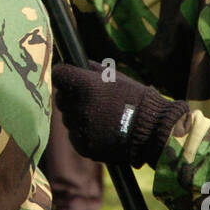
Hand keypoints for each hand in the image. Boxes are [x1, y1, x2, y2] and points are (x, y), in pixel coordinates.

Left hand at [51, 61, 187, 167]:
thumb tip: (79, 63)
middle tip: (88, 98)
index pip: (59, 75)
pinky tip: (100, 130)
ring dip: (77, 115)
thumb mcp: (116, 77)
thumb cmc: (135, 100)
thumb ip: (93, 69)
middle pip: (61, 98)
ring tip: (99, 116)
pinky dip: (83, 133)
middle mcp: (78, 107)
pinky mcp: (83, 146)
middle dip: (70, 96)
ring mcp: (79, 129)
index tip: (69, 75)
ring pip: (68, 118)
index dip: (64, 74)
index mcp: (85, 86)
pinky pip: (75, 136)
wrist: (150, 133)